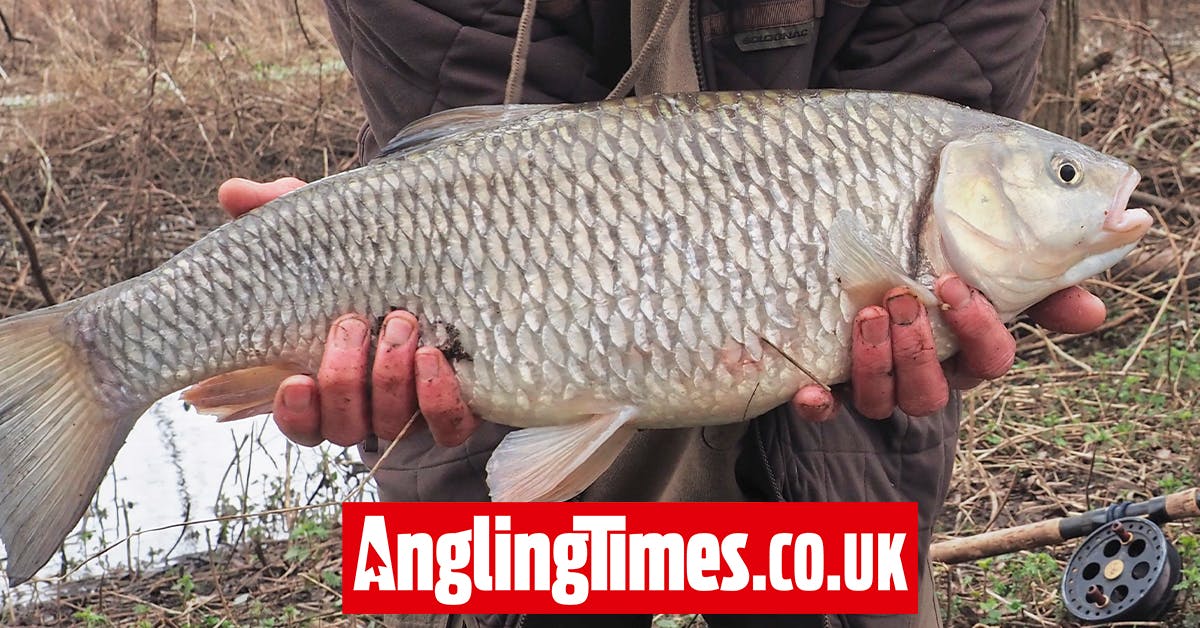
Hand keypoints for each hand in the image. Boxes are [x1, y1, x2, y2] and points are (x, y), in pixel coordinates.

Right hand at [218, 177, 479, 446]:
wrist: (442, 252)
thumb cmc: (365, 252)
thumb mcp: (322, 230)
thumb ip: (274, 213)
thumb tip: (232, 194)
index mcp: (324, 379)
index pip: (300, 421)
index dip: (296, 413)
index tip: (297, 380)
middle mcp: (366, 404)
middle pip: (344, 426)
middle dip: (345, 379)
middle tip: (352, 324)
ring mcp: (412, 408)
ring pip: (393, 423)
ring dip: (390, 379)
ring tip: (400, 322)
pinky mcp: (459, 405)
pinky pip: (449, 427)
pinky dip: (439, 400)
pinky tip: (433, 357)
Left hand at [790, 276, 1105, 421]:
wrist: (861, 273)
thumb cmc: (930, 274)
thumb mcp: (981, 272)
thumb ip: (1036, 288)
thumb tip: (1093, 310)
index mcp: (965, 353)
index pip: (989, 359)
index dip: (977, 329)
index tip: (952, 285)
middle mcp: (924, 378)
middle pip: (932, 392)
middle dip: (917, 350)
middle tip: (899, 301)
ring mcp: (877, 388)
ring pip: (884, 402)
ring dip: (875, 366)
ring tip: (866, 316)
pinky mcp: (832, 389)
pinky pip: (827, 411)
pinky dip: (818, 404)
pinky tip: (809, 391)